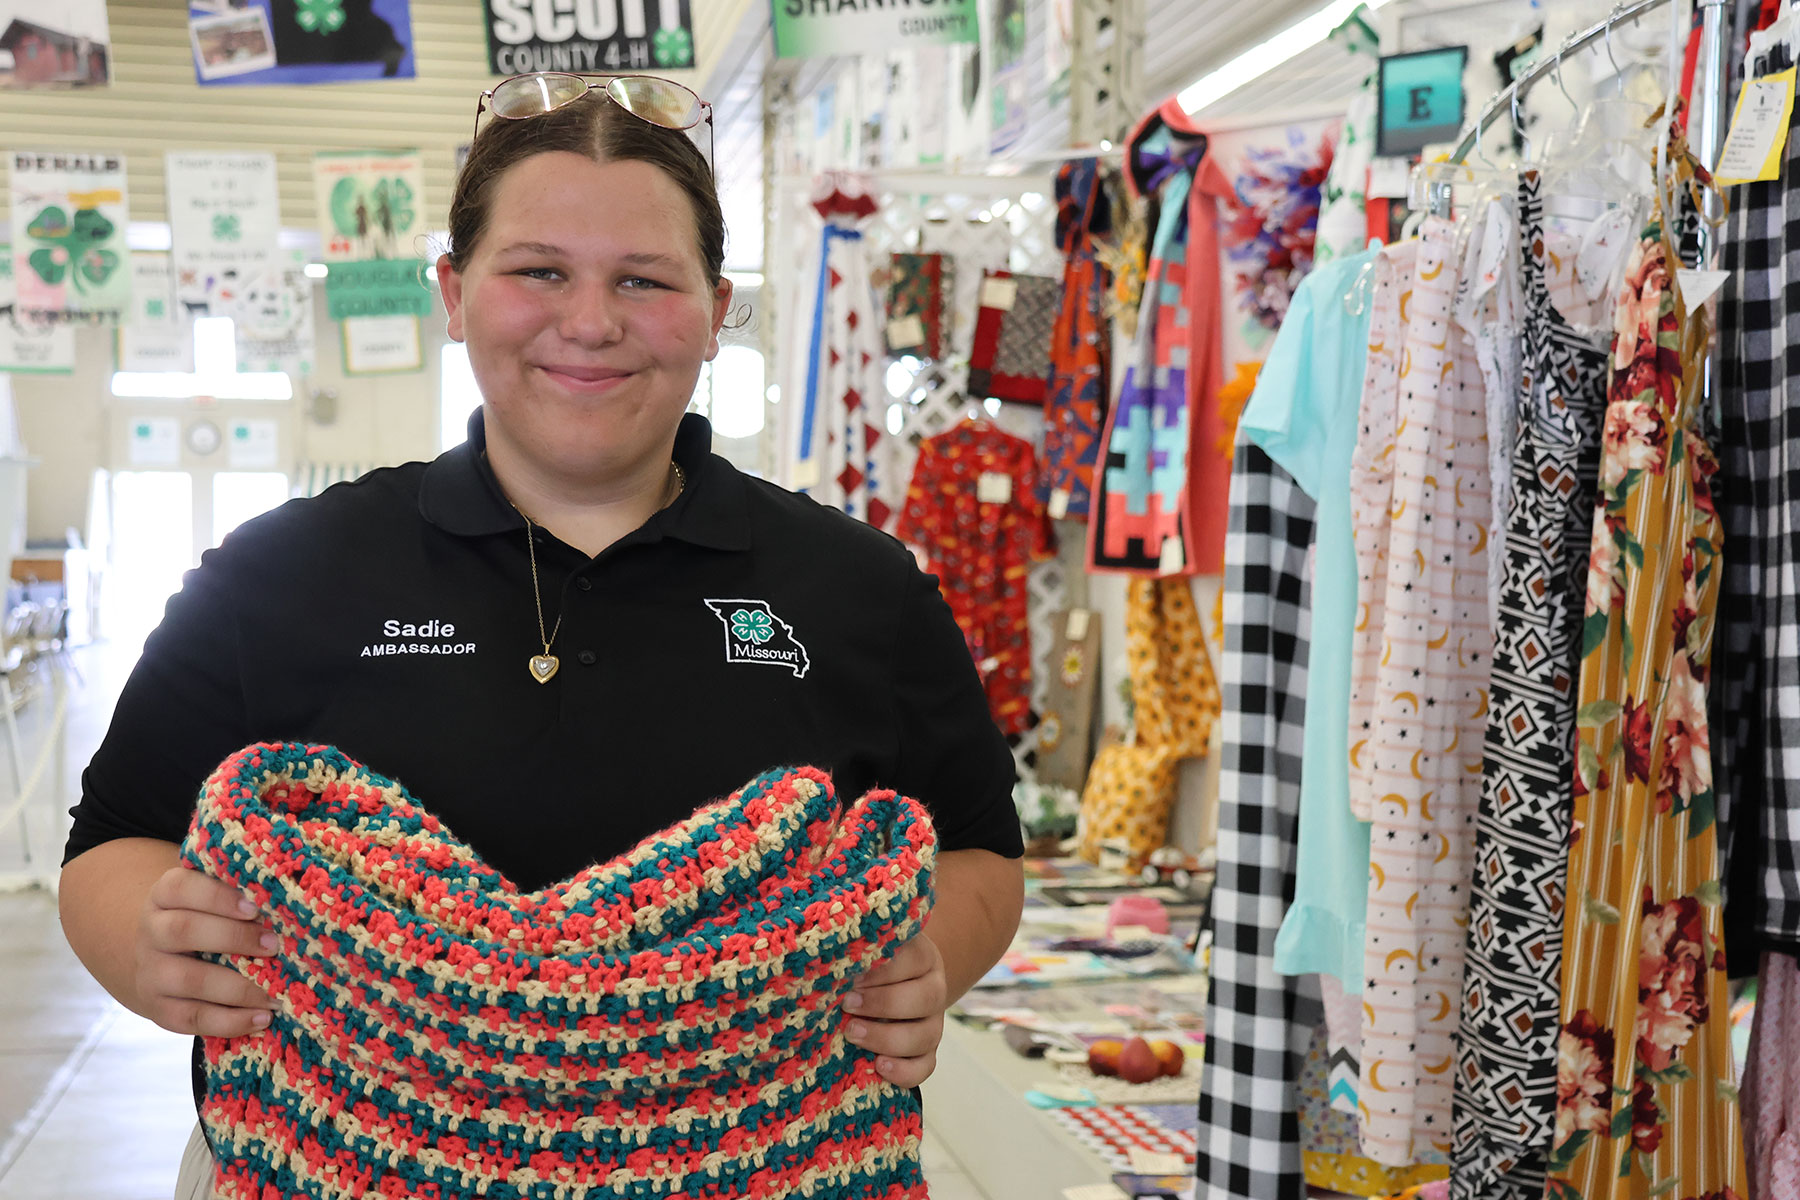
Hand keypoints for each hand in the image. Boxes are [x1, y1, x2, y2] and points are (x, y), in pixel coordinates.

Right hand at [135, 863, 276, 1037]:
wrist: (159, 958)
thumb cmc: (205, 919)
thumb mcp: (211, 900)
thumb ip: (240, 894)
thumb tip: (291, 902)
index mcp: (164, 896)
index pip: (180, 887)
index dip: (217, 897)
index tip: (254, 909)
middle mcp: (151, 932)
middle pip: (183, 930)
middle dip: (233, 938)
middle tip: (273, 947)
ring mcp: (151, 973)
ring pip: (188, 979)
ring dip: (237, 989)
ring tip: (275, 995)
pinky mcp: (158, 1009)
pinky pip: (191, 1019)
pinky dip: (229, 1022)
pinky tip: (262, 1019)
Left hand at [841, 930, 946, 1087]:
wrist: (893, 989)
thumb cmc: (871, 969)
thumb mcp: (868, 956)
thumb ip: (856, 959)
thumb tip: (827, 968)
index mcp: (923, 958)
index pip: (915, 959)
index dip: (884, 970)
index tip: (853, 976)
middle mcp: (934, 989)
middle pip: (925, 999)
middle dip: (884, 1003)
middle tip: (848, 1004)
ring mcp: (934, 1024)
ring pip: (926, 1036)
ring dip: (887, 1038)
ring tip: (852, 1034)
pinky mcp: (928, 1053)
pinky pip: (925, 1067)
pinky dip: (903, 1071)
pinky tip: (879, 1066)